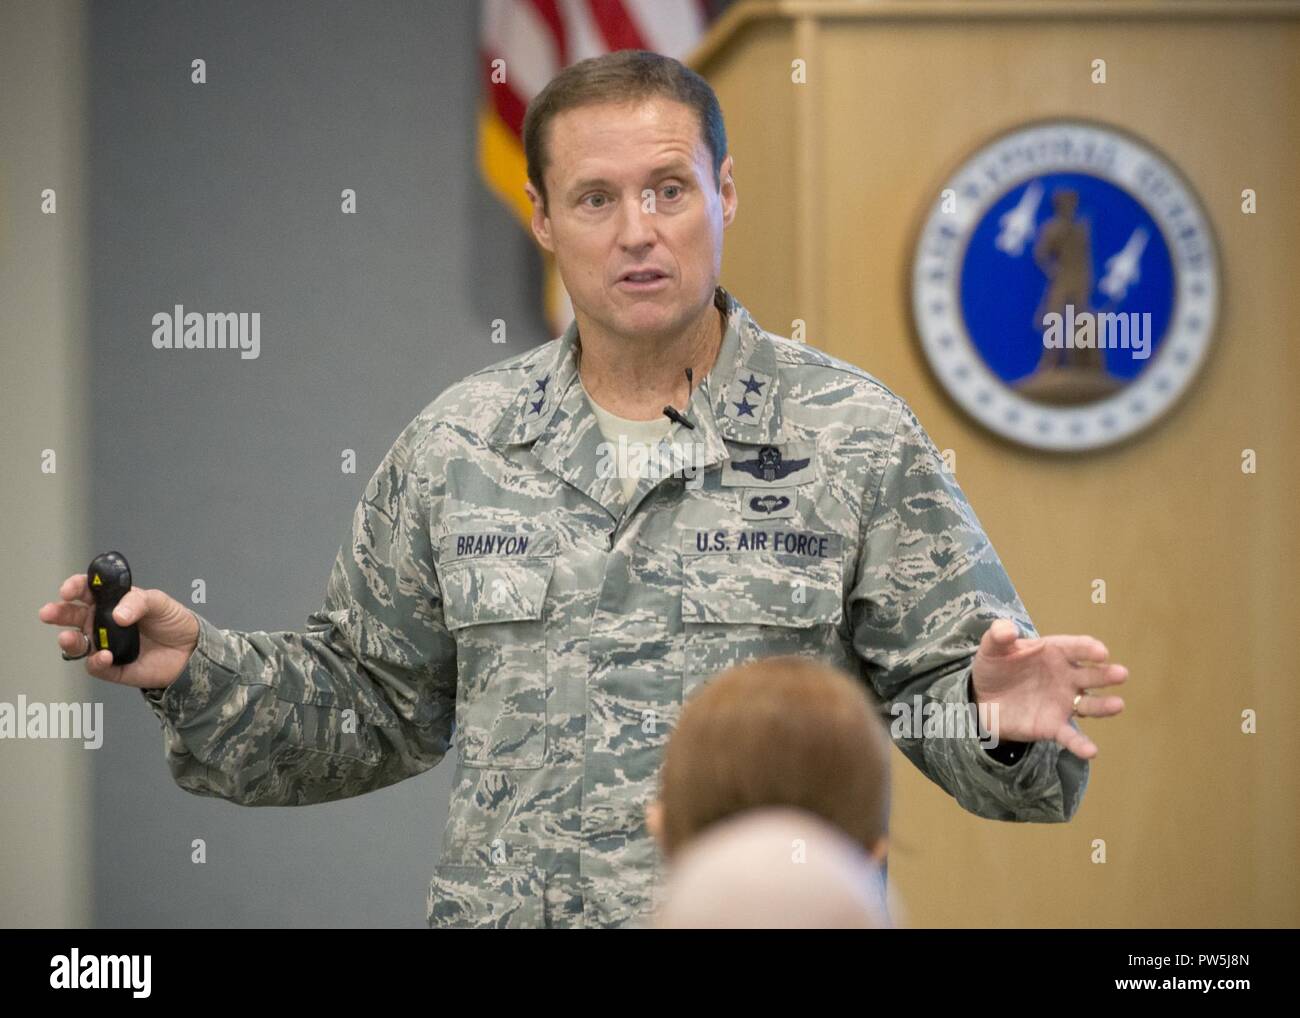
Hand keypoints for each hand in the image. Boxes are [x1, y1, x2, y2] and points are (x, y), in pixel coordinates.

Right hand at [38, 573, 199, 689]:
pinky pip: (96, 666)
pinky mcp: (112, 667)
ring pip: (77, 643)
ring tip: (67, 638)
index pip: (87, 591)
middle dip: (58, 613)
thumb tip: (118, 615)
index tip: (69, 589)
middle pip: (72, 616)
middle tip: (49, 612)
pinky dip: (96, 661)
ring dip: (69, 640)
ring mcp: (104, 645)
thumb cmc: (172, 621)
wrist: (191, 649)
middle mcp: (102, 623)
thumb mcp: (160, 602)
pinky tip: (104, 656)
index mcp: (111, 601)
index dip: (75, 587)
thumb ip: (139, 602)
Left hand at [971, 619, 1126, 758]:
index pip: (1076, 648)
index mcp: (1055, 653)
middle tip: (1121, 674)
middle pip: (1090, 675)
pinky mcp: (1053, 726)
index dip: (1089, 648)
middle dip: (1106, 674)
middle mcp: (1066, 677)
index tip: (1101, 651)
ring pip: (1089, 704)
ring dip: (1104, 706)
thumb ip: (999, 635)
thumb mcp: (992, 648)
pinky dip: (1081, 744)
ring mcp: (1063, 702)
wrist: (983, 698)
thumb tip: (1008, 630)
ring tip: (1118, 705)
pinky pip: (1070, 736)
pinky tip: (1091, 751)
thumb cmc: (995, 667)